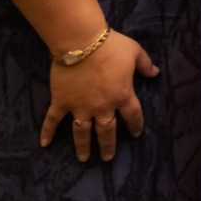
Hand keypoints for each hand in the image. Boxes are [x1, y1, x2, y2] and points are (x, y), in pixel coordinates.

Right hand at [39, 31, 157, 161]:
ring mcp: (80, 107)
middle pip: (107, 131)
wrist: (81, 42)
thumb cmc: (111, 46)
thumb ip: (146, 65)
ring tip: (84, 158)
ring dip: (83, 146)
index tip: (136, 134)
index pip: (133, 116)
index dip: (135, 125)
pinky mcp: (61, 102)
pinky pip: (53, 120)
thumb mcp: (135, 51)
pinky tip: (44, 144)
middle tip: (107, 158)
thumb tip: (156, 73)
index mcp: (122, 95)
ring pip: (82, 132)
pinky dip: (47, 132)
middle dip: (108, 146)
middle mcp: (102, 106)